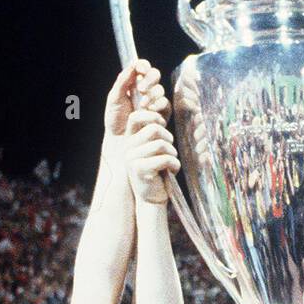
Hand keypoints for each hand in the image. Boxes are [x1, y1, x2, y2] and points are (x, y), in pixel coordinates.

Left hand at [103, 60, 166, 142]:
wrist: (121, 141)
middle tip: (141, 89)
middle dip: (150, 80)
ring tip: (142, 105)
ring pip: (160, 90)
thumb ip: (122, 81)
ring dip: (152, 95)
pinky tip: (150, 111)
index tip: (140, 69)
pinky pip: (165, 104)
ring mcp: (155, 101)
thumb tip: (132, 64)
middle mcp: (146, 90)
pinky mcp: (162, 113)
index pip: (142, 67)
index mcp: (133, 83)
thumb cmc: (115, 120)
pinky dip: (158, 106)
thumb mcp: (114, 98)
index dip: (143, 66)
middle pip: (155, 75)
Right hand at [125, 87, 179, 205]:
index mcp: (130, 139)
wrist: (152, 198)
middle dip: (168, 139)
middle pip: (154, 128)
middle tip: (171, 151)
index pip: (137, 116)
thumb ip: (156, 133)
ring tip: (171, 162)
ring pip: (161, 144)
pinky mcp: (140, 170)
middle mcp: (128, 147)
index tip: (163, 127)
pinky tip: (172, 171)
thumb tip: (163, 105)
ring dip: (172, 153)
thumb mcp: (155, 149)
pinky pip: (164, 159)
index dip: (154, 117)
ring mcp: (132, 158)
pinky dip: (175, 164)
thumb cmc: (158, 172)